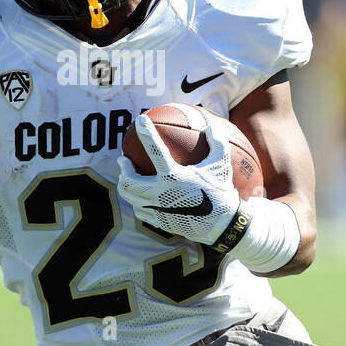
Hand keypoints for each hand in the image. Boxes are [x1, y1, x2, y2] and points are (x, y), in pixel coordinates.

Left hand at [117, 114, 241, 245]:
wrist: (222, 226)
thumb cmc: (222, 191)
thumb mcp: (222, 164)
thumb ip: (217, 142)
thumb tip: (211, 126)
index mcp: (174, 176)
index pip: (155, 149)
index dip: (146, 132)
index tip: (140, 120)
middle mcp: (161, 193)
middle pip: (129, 180)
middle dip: (123, 167)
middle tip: (123, 159)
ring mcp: (158, 209)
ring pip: (129, 197)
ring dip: (124, 184)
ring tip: (126, 176)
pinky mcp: (159, 221)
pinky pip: (139, 210)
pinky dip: (136, 201)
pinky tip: (139, 196)